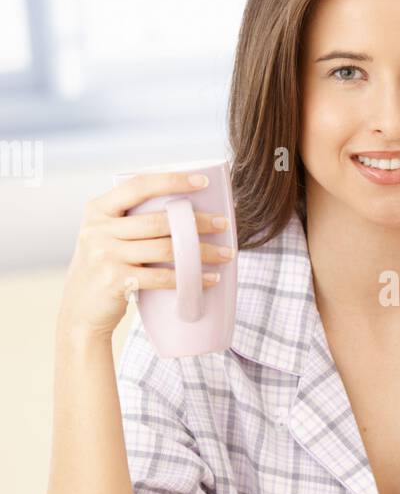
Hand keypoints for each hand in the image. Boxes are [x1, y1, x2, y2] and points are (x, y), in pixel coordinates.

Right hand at [57, 171, 234, 341]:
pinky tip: (209, 278)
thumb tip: (185, 208)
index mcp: (98, 209)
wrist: (80, 312)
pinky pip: (163, 277)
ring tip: (226, 254)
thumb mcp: (106, 236)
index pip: (139, 186)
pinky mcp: (116, 281)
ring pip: (166, 249)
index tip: (203, 181)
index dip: (173, 180)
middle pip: (159, 220)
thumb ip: (130, 221)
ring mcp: (105, 255)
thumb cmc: (103, 269)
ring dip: (202, 252)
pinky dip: (190, 278)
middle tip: (225, 224)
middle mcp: (99, 229)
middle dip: (197, 221)